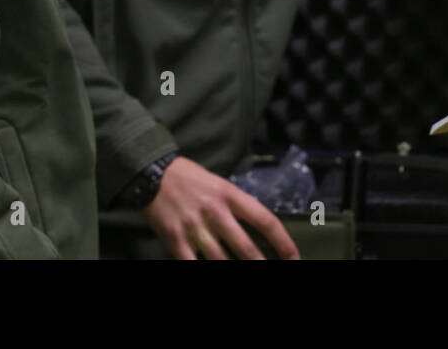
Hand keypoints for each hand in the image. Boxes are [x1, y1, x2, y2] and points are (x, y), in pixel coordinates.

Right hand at [142, 156, 300, 259]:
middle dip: (261, 264)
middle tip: (271, 271)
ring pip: (221, 259)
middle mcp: (216, 212)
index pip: (265, 221)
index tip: (293, 257)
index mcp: (231, 195)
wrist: (154, 174)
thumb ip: (238, 206)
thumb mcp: (221, 185)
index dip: (282, 242)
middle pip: (245, 247)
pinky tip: (213, 272)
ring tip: (248, 274)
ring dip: (235, 269)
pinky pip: (192, 264)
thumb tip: (258, 229)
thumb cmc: (192, 179)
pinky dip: (203, 269)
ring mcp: (195, 228)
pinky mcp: (175, 239)